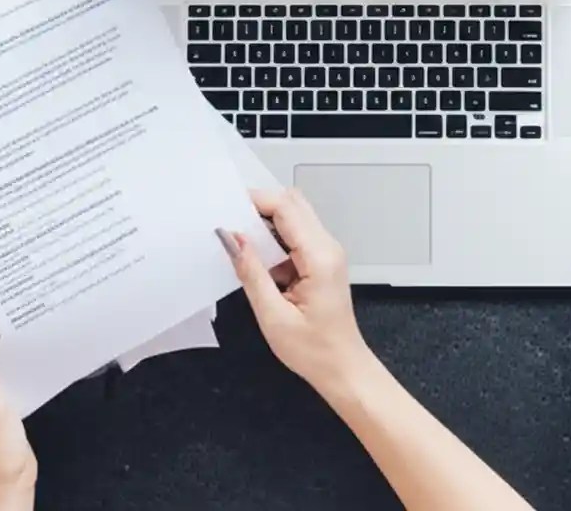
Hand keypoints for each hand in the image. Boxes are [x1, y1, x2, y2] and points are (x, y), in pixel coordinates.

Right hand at [217, 188, 374, 395]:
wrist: (343, 368)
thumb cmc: (314, 350)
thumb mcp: (272, 315)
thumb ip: (251, 272)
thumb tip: (231, 238)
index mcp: (320, 258)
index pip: (286, 208)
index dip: (255, 201)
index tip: (227, 208)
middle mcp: (328, 248)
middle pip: (293, 203)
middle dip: (260, 206)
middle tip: (230, 223)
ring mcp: (327, 253)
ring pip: (294, 217)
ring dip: (266, 223)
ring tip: (239, 242)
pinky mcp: (321, 261)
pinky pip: (296, 236)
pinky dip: (274, 240)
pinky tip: (257, 260)